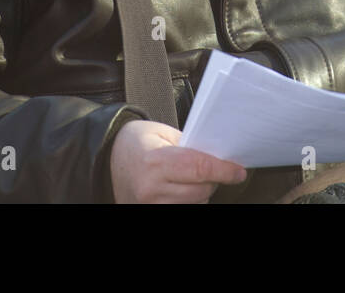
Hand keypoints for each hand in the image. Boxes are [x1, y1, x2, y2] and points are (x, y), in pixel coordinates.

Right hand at [109, 119, 247, 202]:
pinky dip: (189, 201)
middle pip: (201, 190)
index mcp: (155, 162)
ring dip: (201, 192)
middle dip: (213, 180)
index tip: (238, 171)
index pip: (199, 168)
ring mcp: (150, 206)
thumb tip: (218, 156)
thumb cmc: (135, 142)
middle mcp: (151, 188)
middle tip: (211, 168)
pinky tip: (183, 189)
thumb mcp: (162, 133)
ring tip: (191, 177)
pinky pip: (183, 210)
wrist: (107, 159)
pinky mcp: (149, 212)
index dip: (224, 170)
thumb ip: (189, 145)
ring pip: (195, 204)